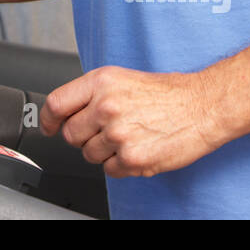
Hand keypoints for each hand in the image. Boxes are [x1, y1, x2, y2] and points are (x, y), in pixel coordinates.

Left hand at [40, 66, 227, 177]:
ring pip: (90, 155)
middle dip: (83, 137)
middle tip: (103, 132)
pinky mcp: (133, 159)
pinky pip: (110, 170)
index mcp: (101, 83)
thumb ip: (92, 94)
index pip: (56, 104)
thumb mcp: (122, 78)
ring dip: (104, 152)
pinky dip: (120, 165)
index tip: (48, 127)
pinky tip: (137, 148)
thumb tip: (66, 112)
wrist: (202, 106)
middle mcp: (106, 107)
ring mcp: (119, 135)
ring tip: (127, 137)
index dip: (47, 119)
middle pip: (71, 135)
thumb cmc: (167, 93)